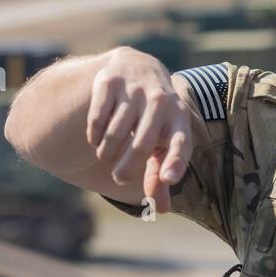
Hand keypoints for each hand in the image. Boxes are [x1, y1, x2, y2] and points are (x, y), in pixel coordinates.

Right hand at [86, 48, 192, 211]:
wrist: (137, 66)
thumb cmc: (154, 117)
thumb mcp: (162, 141)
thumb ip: (160, 174)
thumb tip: (162, 210)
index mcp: (179, 117)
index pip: (180, 142)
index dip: (175, 162)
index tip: (167, 179)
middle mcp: (161, 101)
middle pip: (141, 145)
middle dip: (126, 169)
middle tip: (119, 178)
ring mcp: (135, 89)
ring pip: (116, 134)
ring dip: (107, 153)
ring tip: (107, 156)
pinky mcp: (110, 81)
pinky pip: (97, 119)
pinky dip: (94, 135)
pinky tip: (97, 138)